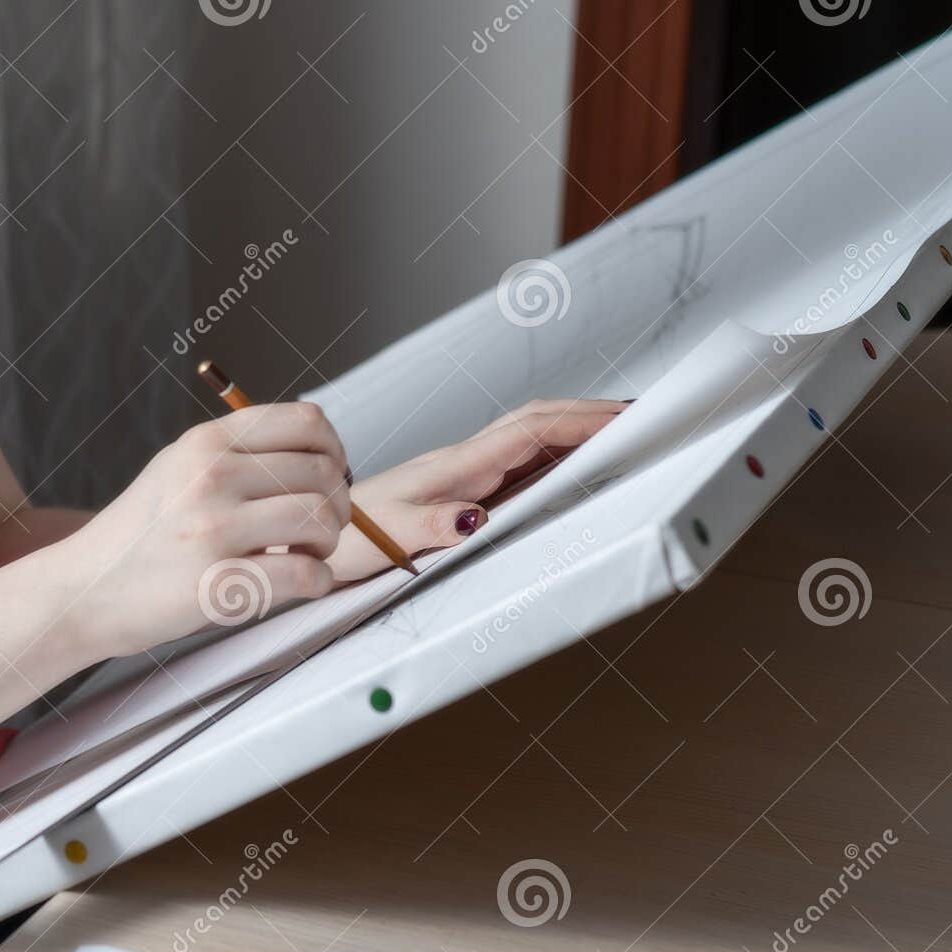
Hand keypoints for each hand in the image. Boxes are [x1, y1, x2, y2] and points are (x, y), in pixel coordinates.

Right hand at [48, 402, 350, 659]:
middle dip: (338, 504)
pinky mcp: (218, 584)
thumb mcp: (178, 467)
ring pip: (322, 520)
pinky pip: (307, 575)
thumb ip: (238, 452)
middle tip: (319, 528)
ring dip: (328, 543)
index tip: (330, 476)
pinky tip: (298, 582)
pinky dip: (318, 581)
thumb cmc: (140, 535)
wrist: (82, 591)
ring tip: (304, 554)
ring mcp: (213, 529)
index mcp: (206, 441)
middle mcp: (210, 476)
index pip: (307, 422)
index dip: (335, 450)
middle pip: (324, 474)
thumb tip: (317, 451)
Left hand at [326, 398, 628, 582]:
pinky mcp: (463, 489)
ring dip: (576, 428)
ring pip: (532, 437)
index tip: (625, 418)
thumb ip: (431, 526)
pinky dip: (556, 454)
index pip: (530, 431)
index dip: (580, 421)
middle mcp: (465, 461)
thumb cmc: (349, 538)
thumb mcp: (387, 538)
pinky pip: (520, 462)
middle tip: (640, 414)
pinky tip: (573, 464)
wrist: (311, 534)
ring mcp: (465, 472)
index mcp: (456, 466)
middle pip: (538, 421)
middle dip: (590, 413)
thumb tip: (478, 518)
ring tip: (622, 431)